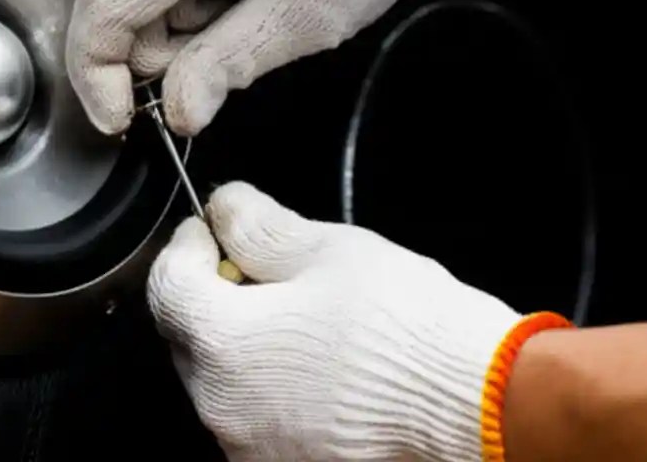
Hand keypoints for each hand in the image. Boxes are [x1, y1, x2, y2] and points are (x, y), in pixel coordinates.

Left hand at [148, 182, 522, 461]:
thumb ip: (260, 227)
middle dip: (212, 293)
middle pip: (188, 335)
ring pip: (221, 378)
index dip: (187, 245)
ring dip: (241, 343)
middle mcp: (222, 405)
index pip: (167, 284)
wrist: (479, 404)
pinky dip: (269, 384)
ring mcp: (250, 444)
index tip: (209, 230)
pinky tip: (316, 362)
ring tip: (302, 318)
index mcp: (222, 344)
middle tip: (260, 267)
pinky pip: (254, 414)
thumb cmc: (408, 331)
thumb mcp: (328, 251)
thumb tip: (228, 208)